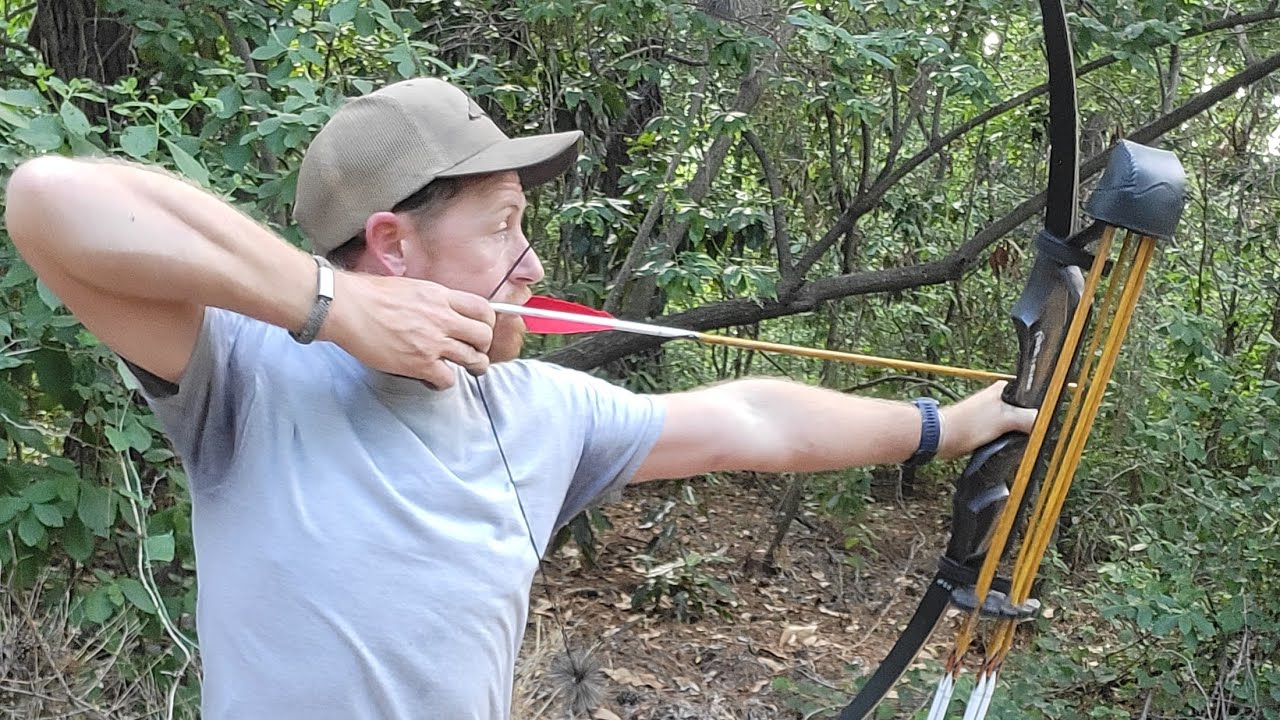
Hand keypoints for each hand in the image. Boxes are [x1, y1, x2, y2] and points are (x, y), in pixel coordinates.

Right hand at [319, 271, 495, 388]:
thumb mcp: (411, 286)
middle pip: (484, 335)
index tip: (481, 329)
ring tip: (467, 368)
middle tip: (475, 351)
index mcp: (441, 296)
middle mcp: (442, 318)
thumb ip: (432, 299)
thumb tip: (442, 309)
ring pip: (474, 359)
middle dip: (484, 346)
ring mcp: (433, 342)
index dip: (487, 322)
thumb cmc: (368, 294)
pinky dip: (445, 382)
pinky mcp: (419, 363)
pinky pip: (448, 379)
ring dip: (473, 366)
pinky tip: (435, 378)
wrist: (346, 307)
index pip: (483, 309)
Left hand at [937, 381, 1037, 458]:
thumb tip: (1046, 423)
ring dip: (1018, 437)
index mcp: (1006, 390)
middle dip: (1029, 429)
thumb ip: (1029, 418)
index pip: (1034, 400)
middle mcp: (1000, 400)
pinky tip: (1007, 449)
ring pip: (1017, 427)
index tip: (1043, 428)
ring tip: (1016, 445)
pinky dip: (1008, 443)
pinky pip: (1006, 436)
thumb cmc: (968, 424)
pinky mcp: (987, 428)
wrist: (942, 438)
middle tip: (1029, 440)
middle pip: (1027, 415)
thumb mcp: (1006, 419)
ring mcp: (993, 414)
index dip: (1040, 415)